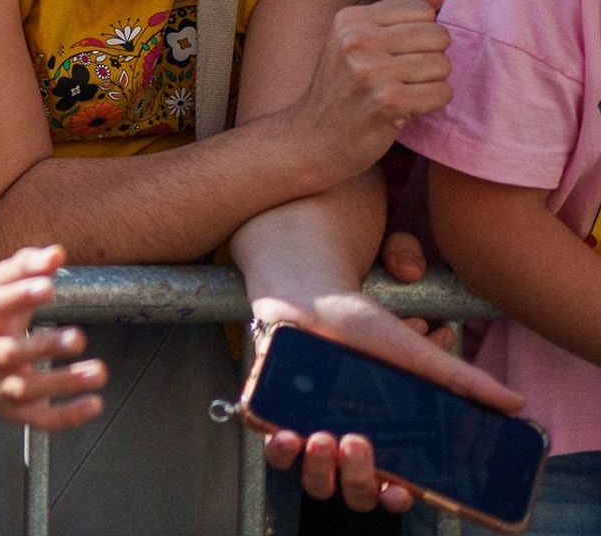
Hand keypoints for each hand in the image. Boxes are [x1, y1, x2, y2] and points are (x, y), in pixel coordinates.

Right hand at [0, 247, 107, 430]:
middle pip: (10, 353)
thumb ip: (28, 267)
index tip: (49, 285)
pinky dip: (68, 415)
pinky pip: (41, 419)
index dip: (18, 296)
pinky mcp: (18, 412)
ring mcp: (1, 386)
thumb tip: (57, 252)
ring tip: (100, 370)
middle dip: (43, 345)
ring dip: (63, 382)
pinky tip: (96, 403)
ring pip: (27, 389)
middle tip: (78, 337)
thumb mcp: (2, 290)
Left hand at [254, 292, 524, 514]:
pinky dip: (281, 452)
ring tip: (323, 437)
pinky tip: (288, 434)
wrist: (306, 293)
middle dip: (358, 479)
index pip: (393, 489)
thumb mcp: (414, 351)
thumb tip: (516, 403)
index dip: (398, 498)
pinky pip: (276, 453)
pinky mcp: (274, 418)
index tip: (401, 490)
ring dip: (320, 470)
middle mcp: (346, 443)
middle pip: (355, 491)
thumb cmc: (361, 324)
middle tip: (360, 443)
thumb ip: (462, 379)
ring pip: (316, 480)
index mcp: (384, 439)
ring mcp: (308, 433)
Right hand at [288, 0, 451, 183]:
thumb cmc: (340, 89)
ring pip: (443, 65)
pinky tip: (407, 108)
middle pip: (438, 36)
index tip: (399, 53)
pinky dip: (432, 104)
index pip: (422, 10)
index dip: (421, 34)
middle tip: (405, 76)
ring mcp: (371, 70)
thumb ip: (393, 13)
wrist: (313, 138)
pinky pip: (442, 92)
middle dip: (431, 58)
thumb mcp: (353, 41)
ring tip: (404, 91)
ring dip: (432, 83)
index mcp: (350, 19)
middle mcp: (358, 40)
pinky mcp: (388, 100)